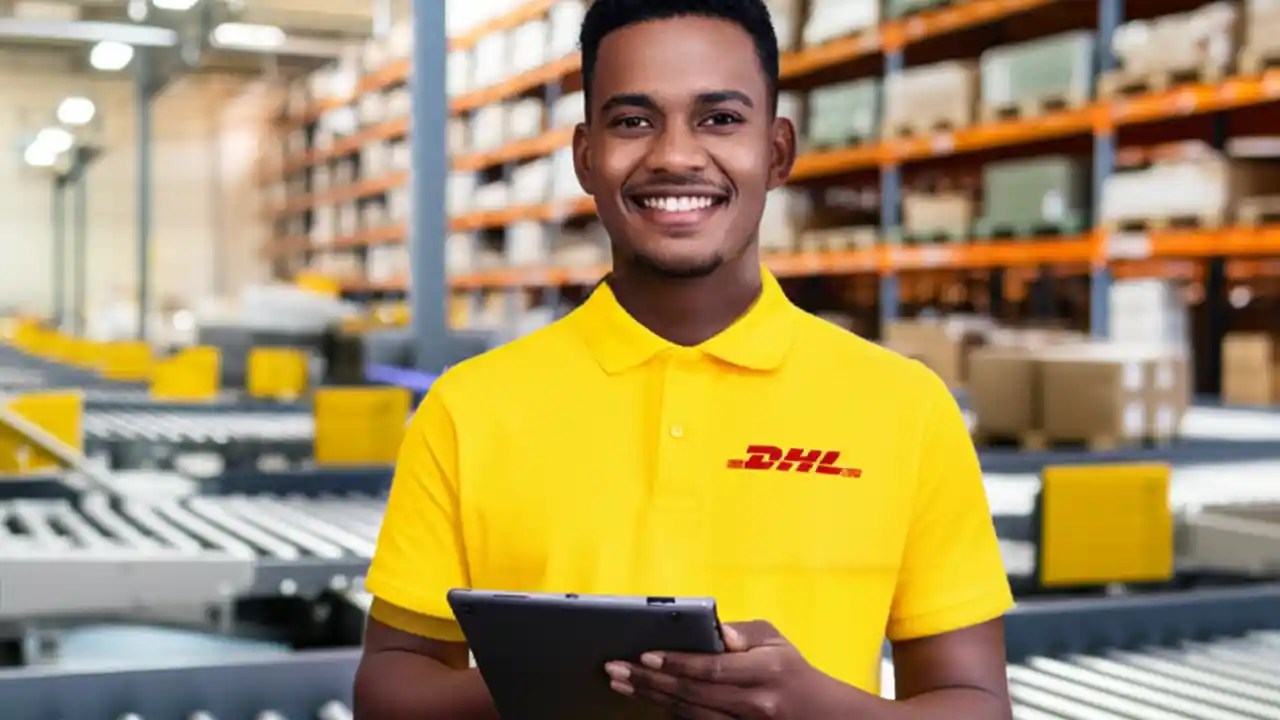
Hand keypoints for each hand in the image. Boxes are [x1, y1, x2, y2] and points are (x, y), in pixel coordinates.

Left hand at [604, 621, 849, 718]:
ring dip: (650, 698)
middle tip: (616, 667)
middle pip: (693, 694)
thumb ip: (744, 632)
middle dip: (650, 680)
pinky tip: (646, 699)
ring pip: (688, 714)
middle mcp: (754, 704)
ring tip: (621, 682)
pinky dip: (667, 712)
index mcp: (766, 672)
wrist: (818, 716)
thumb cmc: (790, 670)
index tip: (646, 654)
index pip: (714, 668)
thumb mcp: (776, 641)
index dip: (677, 663)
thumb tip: (715, 630)